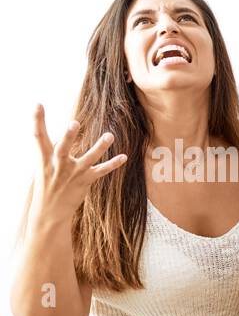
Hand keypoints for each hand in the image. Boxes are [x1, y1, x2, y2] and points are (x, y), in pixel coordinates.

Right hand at [31, 104, 127, 220]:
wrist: (50, 210)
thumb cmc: (47, 183)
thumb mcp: (43, 165)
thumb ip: (51, 149)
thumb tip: (64, 133)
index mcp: (44, 158)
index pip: (38, 136)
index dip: (37, 120)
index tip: (38, 104)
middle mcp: (59, 165)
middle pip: (63, 148)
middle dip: (68, 136)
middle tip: (73, 123)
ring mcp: (73, 173)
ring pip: (88, 158)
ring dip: (100, 147)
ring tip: (110, 135)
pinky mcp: (85, 181)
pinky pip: (102, 171)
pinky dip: (113, 164)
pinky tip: (124, 157)